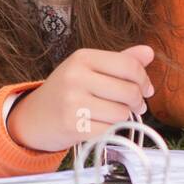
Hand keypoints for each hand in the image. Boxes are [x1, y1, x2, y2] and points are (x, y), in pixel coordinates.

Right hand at [6, 45, 154, 151]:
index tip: (146, 89)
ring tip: (113, 115)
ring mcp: (72, 102)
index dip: (144, 79)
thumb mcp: (89, 69)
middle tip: (135, 106)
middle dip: (137, 101)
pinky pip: (109, 131)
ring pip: (121, 113)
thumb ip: (120, 61)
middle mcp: (76, 76)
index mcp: (83, 57)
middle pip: (128, 91)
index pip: (128, 65)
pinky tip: (101, 126)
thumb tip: (149, 53)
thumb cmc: (67, 91)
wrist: (33, 118)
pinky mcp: (72, 126)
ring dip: (123, 118)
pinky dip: (111, 131)